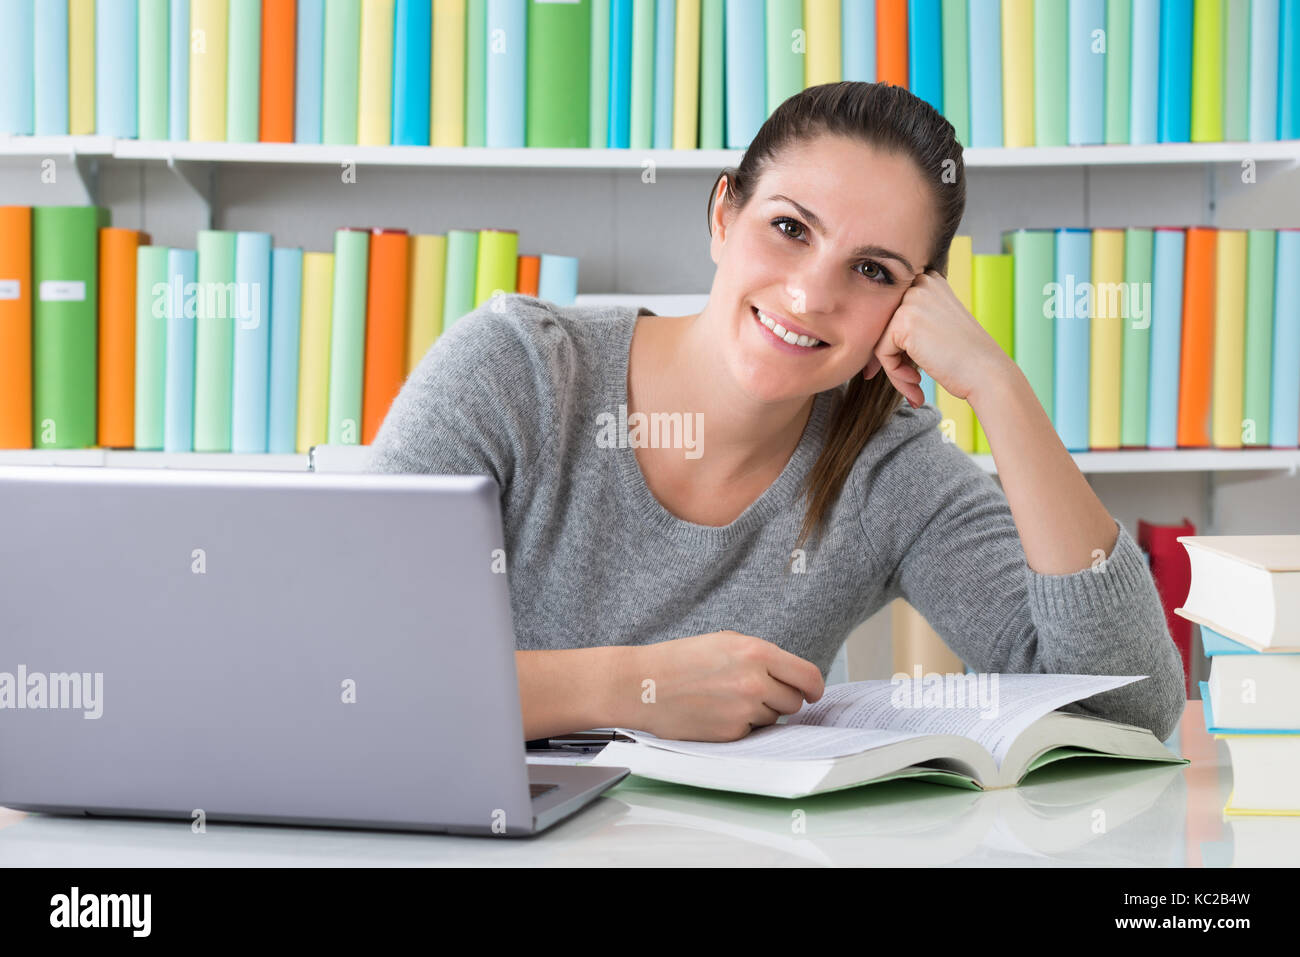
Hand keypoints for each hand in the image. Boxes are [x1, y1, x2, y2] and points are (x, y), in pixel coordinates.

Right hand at [624, 631, 824, 740]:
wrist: (642, 684)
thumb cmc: (679, 661)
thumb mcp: (725, 642)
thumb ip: (761, 656)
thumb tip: (792, 677)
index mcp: (756, 652)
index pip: (808, 676)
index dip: (814, 687)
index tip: (812, 693)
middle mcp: (754, 682)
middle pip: (793, 701)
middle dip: (781, 698)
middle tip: (755, 692)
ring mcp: (743, 710)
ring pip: (773, 718)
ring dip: (759, 712)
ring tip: (726, 699)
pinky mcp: (730, 734)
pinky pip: (751, 733)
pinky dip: (739, 726)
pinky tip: (715, 713)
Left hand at [862, 268, 1010, 407]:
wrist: (988, 373)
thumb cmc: (966, 358)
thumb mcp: (937, 328)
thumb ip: (911, 323)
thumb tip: (874, 337)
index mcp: (930, 281)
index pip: (894, 311)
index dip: (895, 343)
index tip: (904, 368)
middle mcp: (920, 283)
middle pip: (884, 324)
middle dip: (892, 357)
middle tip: (910, 382)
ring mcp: (911, 300)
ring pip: (881, 339)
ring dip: (894, 369)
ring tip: (915, 385)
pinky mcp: (903, 321)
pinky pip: (881, 352)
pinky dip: (894, 373)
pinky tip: (916, 382)